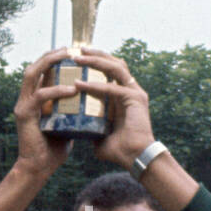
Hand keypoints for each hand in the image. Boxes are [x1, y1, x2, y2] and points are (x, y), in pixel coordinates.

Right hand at [14, 47, 78, 177]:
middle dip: (51, 54)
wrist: (39, 168)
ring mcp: (23, 105)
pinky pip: (40, 96)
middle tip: (69, 49)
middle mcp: (25, 98)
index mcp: (34, 98)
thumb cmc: (53, 148)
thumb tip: (92, 100)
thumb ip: (72, 110)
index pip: (42, 71)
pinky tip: (71, 89)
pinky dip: (56, 90)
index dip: (54, 58)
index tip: (72, 52)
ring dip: (49, 63)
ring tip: (67, 58)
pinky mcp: (25, 115)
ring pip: (32, 74)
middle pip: (35, 66)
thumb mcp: (65, 123)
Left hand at [70, 48, 154, 169]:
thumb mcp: (100, 135)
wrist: (136, 158)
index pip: (110, 71)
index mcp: (124, 95)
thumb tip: (75, 127)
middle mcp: (131, 90)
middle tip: (77, 51)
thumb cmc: (120, 150)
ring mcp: (135, 92)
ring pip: (115, 68)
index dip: (95, 63)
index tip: (77, 59)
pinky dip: (94, 86)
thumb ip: (90, 126)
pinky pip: (112, 88)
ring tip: (78, 58)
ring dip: (95, 61)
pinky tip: (79, 84)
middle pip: (114, 63)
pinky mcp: (135, 98)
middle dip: (95, 55)